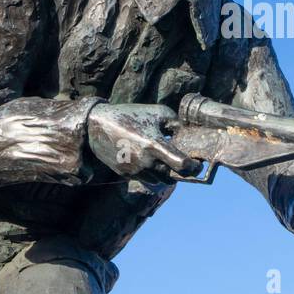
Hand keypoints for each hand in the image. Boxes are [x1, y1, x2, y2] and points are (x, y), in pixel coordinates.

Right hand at [87, 102, 201, 182]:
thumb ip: (175, 124)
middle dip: (179, 172)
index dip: (193, 168)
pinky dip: (151, 174)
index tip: (197, 165)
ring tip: (165, 162)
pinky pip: (144, 179)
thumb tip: (186, 135)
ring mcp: (134, 170)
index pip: (181, 165)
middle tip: (182, 163)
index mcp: (154, 145)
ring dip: (164, 174)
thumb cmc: (130, 115)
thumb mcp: (157, 112)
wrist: (97, 124)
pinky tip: (150, 162)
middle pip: (171, 177)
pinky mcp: (124, 174)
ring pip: (158, 181)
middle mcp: (145, 161)